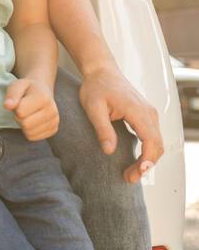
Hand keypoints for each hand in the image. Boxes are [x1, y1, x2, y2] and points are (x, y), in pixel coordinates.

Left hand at [4, 77, 58, 140]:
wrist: (43, 91)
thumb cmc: (27, 89)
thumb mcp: (17, 86)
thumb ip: (12, 95)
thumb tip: (7, 106)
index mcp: (43, 98)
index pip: (21, 112)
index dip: (15, 108)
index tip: (19, 102)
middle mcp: (52, 111)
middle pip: (25, 124)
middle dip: (19, 118)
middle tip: (22, 110)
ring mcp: (54, 121)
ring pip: (29, 133)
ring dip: (23, 125)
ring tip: (27, 114)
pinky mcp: (53, 130)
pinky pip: (33, 137)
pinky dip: (28, 131)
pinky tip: (32, 121)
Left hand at [79, 66, 162, 183]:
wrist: (101, 71)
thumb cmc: (96, 87)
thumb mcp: (93, 108)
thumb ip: (102, 129)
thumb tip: (109, 151)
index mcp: (138, 111)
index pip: (151, 141)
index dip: (146, 160)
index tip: (136, 173)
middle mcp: (149, 113)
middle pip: (157, 145)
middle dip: (146, 165)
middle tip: (129, 178)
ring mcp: (149, 114)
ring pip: (156, 142)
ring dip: (147, 159)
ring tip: (131, 173)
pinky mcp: (145, 115)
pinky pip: (152, 136)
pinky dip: (146, 151)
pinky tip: (135, 160)